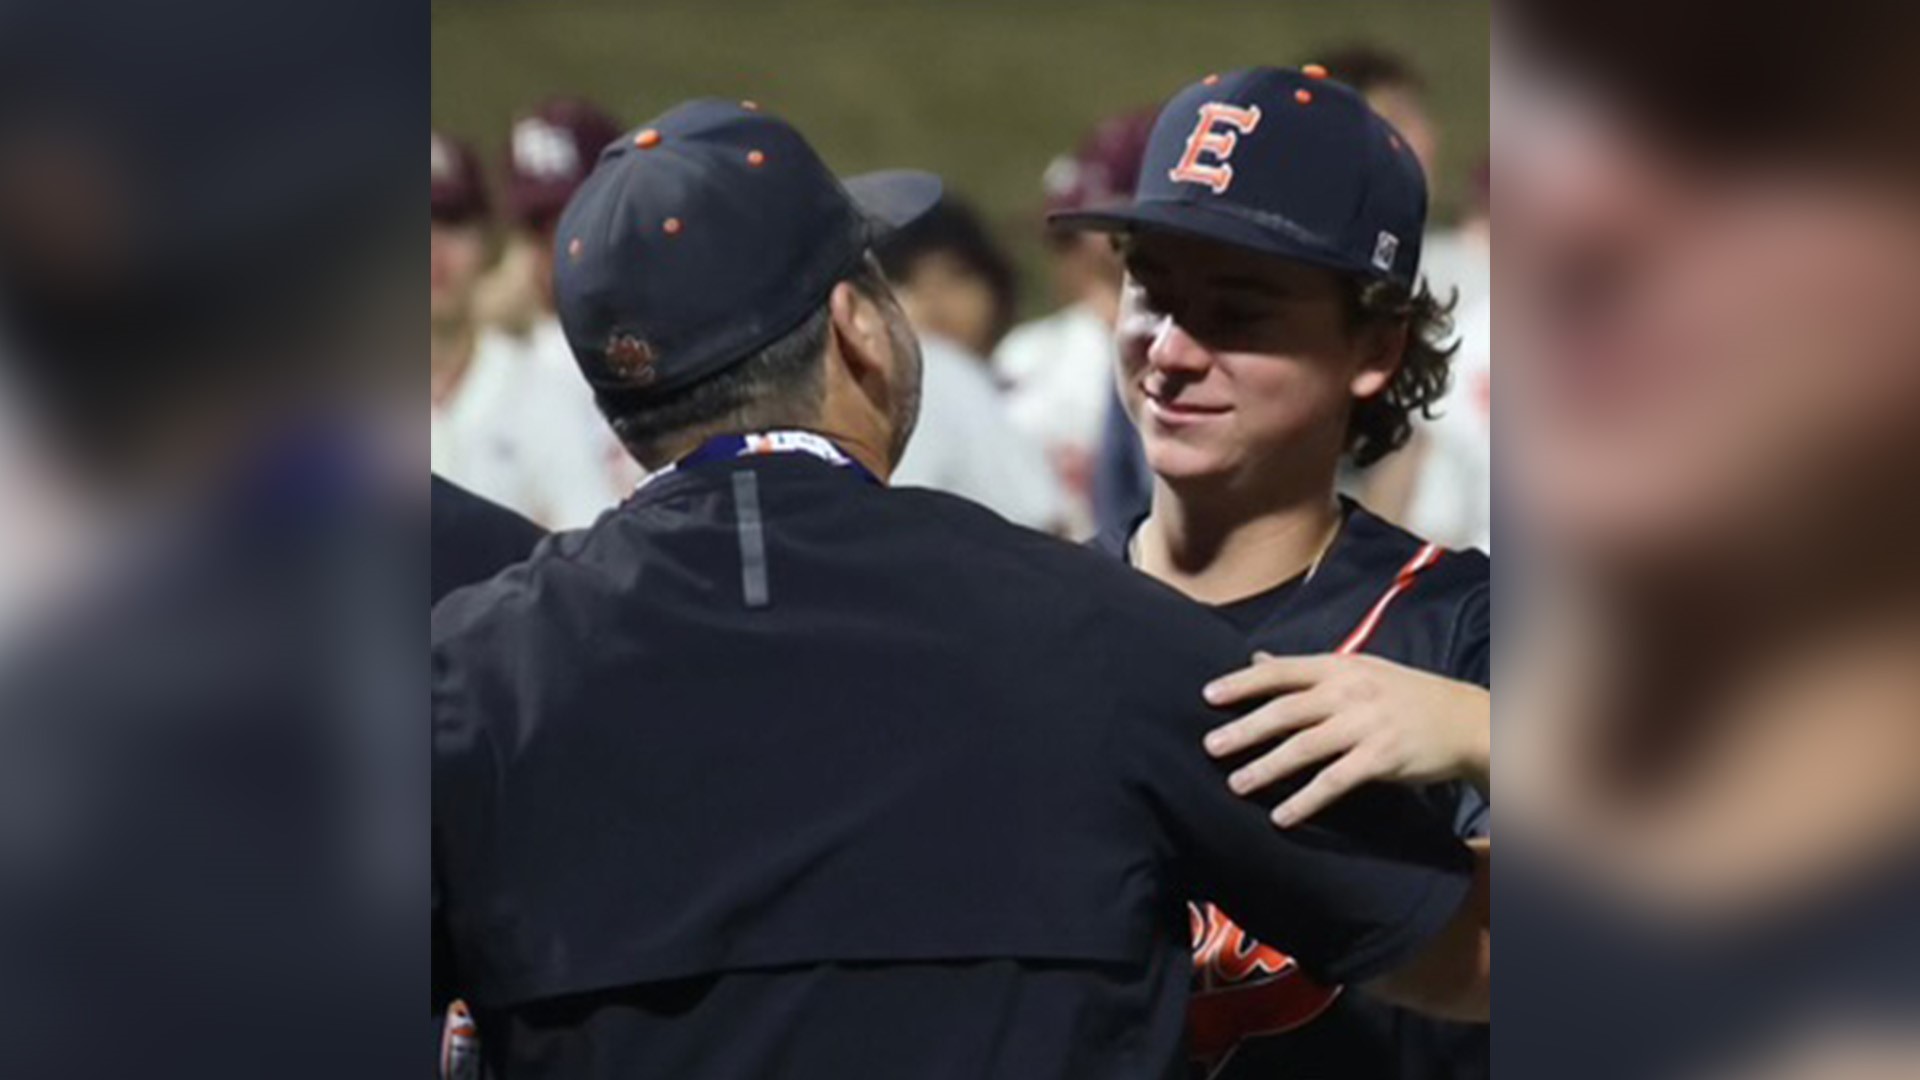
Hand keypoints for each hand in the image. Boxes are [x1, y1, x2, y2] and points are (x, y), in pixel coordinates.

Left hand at [1202, 653, 1489, 826]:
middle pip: (1286, 710)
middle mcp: (1349, 692)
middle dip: (1245, 729)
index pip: (1281, 671)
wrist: (1464, 718)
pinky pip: (1334, 782)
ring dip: (1267, 767)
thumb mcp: (1358, 671)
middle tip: (1209, 746)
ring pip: (1305, 746)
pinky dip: (1306, 800)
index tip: (1208, 695)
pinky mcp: (1381, 757)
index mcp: (1339, 667)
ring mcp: (1365, 725)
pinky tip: (1282, 816)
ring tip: (1236, 783)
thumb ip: (1307, 671)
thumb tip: (1256, 659)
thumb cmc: (1404, 695)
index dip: (1243, 683)